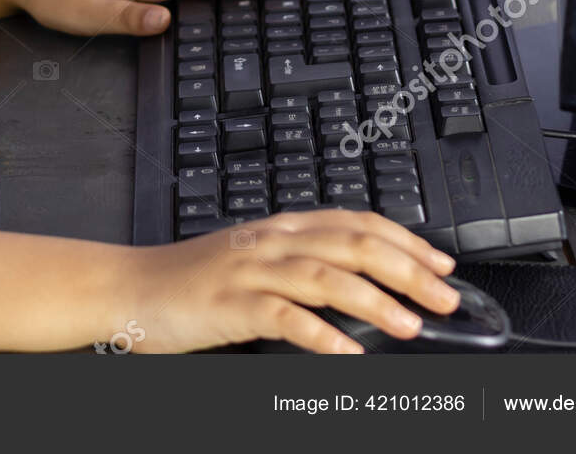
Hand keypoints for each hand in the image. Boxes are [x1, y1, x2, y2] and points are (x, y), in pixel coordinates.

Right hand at [117, 209, 460, 353]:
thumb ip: (301, 267)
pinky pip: (284, 317)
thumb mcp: (253, 263)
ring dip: (375, 302)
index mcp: (281, 229)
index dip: (406, 241)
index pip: (356, 223)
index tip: (442, 265)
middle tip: (445, 297)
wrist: (129, 286)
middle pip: (353, 245)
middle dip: (407, 271)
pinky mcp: (230, 304)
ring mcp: (250, 271)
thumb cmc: (192, 282)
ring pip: (326, 276)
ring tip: (410, 325)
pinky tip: (347, 352)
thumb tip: (361, 285)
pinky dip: (321, 335)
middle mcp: (271, 242)